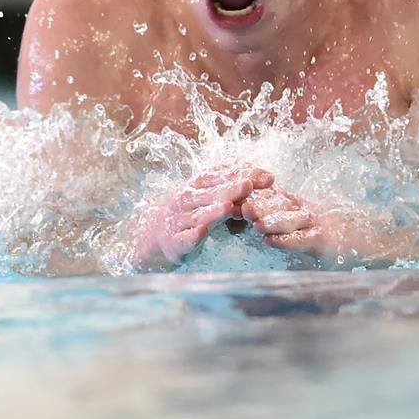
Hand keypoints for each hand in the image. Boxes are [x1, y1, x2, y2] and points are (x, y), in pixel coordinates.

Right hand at [131, 166, 271, 270]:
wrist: (151, 237)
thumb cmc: (186, 214)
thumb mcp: (204, 197)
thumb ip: (227, 188)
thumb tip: (259, 178)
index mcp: (195, 186)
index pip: (220, 177)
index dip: (242, 175)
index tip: (267, 177)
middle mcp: (185, 201)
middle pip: (210, 194)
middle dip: (230, 189)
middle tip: (249, 185)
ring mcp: (178, 221)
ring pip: (198, 215)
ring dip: (213, 211)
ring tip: (229, 207)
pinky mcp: (174, 243)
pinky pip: (184, 239)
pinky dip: (192, 236)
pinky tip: (201, 233)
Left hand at [241, 185, 383, 266]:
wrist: (369, 242)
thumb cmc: (332, 234)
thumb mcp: (306, 220)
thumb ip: (284, 215)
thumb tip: (252, 214)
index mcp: (299, 204)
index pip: (274, 194)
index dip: (254, 192)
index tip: (233, 190)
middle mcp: (307, 211)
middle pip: (279, 203)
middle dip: (257, 202)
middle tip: (236, 201)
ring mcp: (317, 224)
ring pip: (290, 219)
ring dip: (270, 219)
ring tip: (252, 221)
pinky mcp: (324, 241)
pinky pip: (303, 239)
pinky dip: (286, 240)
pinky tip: (270, 241)